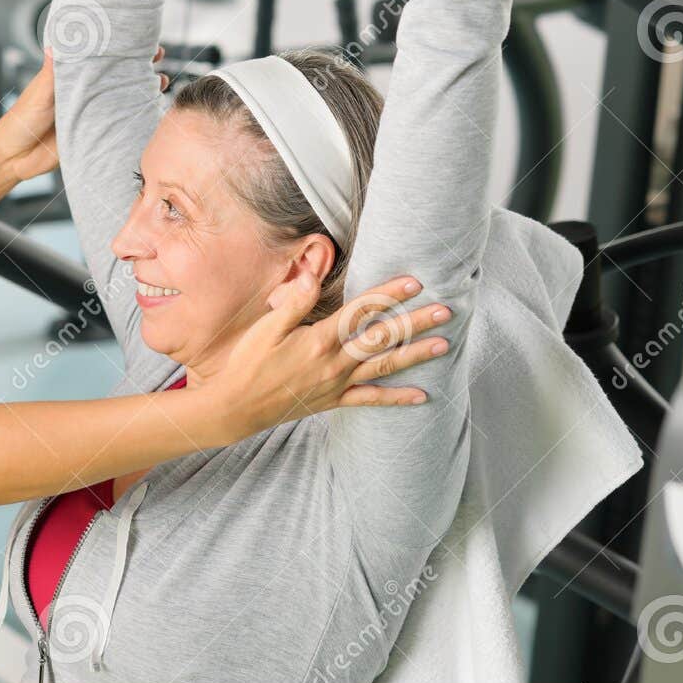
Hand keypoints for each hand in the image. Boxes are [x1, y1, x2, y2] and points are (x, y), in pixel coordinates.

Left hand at [0, 47, 171, 181]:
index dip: (117, 47)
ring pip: (124, 97)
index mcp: (71, 77)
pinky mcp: (96, 133)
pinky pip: (119, 122)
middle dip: (139, 64)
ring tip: (159, 81)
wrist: (16, 157)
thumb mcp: (37, 94)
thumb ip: (49, 73)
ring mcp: (93, 112)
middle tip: (156, 56)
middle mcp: (86, 92)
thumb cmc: (21, 119)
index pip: (99, 57)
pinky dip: (136, 115)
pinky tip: (151, 109)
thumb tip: (53, 46)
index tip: (136, 36)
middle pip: (117, 75)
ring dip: (142, 89)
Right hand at [211, 274, 450, 440]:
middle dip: (415, 323)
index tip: (414, 282)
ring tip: (444, 344)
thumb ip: (294, 301)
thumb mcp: (265, 328)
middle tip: (446, 311)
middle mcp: (334, 362)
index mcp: (318, 340)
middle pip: (382, 338)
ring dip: (415, 354)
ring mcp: (336, 384)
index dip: (388, 295)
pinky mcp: (334, 400)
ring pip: (384, 366)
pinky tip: (422, 396)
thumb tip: (315, 275)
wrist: (236, 407)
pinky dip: (397, 398)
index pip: (361, 312)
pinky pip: (371, 400)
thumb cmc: (247, 363)